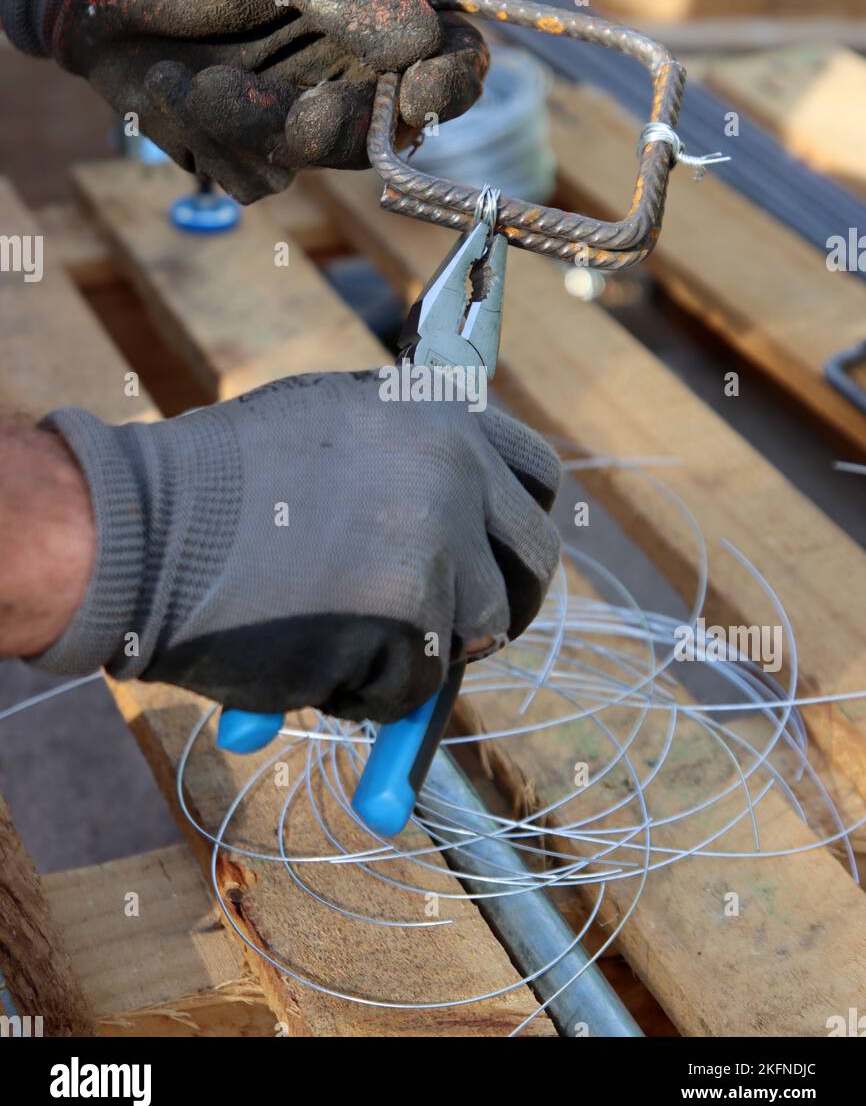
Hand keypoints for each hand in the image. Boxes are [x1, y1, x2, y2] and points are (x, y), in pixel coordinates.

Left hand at [0, 0, 487, 201]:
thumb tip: (424, 39)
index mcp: (373, 4)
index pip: (454, 54)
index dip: (453, 86)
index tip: (416, 100)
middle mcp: (349, 64)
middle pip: (386, 132)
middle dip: (321, 125)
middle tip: (252, 98)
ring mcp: (301, 110)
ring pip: (313, 163)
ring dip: (243, 127)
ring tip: (185, 77)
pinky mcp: (251, 149)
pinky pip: (257, 180)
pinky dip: (208, 144)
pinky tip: (173, 94)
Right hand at [31, 372, 560, 723]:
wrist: (138, 529)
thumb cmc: (219, 487)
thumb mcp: (335, 429)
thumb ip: (411, 463)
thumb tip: (472, 530)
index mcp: (440, 412)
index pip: (538, 478)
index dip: (518, 533)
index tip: (499, 565)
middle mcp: (453, 467)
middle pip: (533, 565)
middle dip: (497, 608)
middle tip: (453, 634)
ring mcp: (434, 544)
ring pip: (473, 634)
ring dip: (417, 651)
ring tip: (333, 629)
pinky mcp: (405, 621)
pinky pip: (416, 690)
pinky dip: (367, 693)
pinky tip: (303, 653)